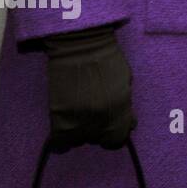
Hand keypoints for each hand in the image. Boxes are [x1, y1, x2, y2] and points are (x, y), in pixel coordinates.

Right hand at [40, 22, 136, 152]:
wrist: (81, 45)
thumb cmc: (107, 60)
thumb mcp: (126, 82)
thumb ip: (126, 106)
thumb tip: (128, 125)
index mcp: (119, 108)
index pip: (117, 139)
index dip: (115, 135)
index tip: (112, 129)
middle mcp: (100, 118)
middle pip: (98, 140)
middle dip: (98, 131)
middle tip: (95, 118)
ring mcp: (78, 118)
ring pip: (78, 141)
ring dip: (80, 133)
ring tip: (80, 119)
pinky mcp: (58, 115)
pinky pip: (60, 140)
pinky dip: (62, 138)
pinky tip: (65, 128)